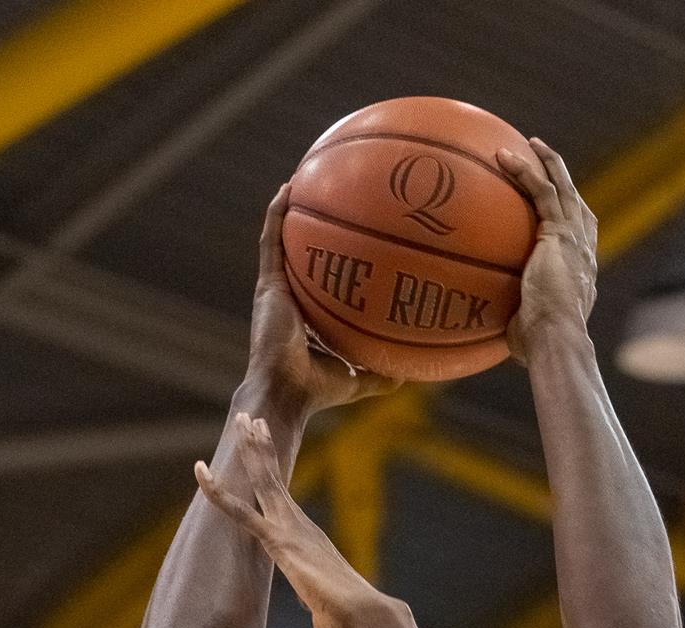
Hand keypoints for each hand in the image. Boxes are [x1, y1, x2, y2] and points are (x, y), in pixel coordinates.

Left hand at [195, 415, 392, 627]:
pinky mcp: (278, 543)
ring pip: (263, 480)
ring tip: (241, 419)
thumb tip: (321, 614)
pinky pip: (239, 512)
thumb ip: (317, 599)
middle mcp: (298, 524)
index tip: (263, 443)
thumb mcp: (326, 604)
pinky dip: (217, 491)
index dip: (270, 467)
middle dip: (259, 445)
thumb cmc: (348, 618)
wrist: (366, 616)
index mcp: (306, 535)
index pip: (282, 493)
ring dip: (249, 449)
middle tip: (249, 418)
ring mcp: (288, 529)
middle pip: (273, 476)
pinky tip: (200, 472)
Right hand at [247, 184, 401, 414]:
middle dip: (311, 228)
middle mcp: (289, 299)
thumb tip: (416, 370)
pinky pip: (271, 240)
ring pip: (281, 240)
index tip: (347, 241)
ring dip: (290, 210)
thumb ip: (384, 373)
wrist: (285, 392)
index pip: (318, 283)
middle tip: (330, 198)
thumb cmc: (318, 391)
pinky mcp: (267, 284)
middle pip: (301, 254)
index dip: (329, 262)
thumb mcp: (360, 379)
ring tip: (304, 178)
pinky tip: (289, 187)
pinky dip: (277, 213)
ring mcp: (275, 289)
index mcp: (305, 317)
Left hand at [497, 138, 598, 359]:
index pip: (578, 238)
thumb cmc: (539, 347)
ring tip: (530, 144)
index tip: (555, 208)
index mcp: (580, 273)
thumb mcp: (526, 330)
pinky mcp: (559, 233)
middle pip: (576, 204)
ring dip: (548, 163)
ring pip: (564, 189)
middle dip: (564, 179)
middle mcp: (584, 251)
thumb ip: (512, 320)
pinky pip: (542, 192)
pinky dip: (525, 171)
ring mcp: (575, 239)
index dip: (569, 218)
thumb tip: (485, 331)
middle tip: (546, 161)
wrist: (556, 339)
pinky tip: (503, 157)